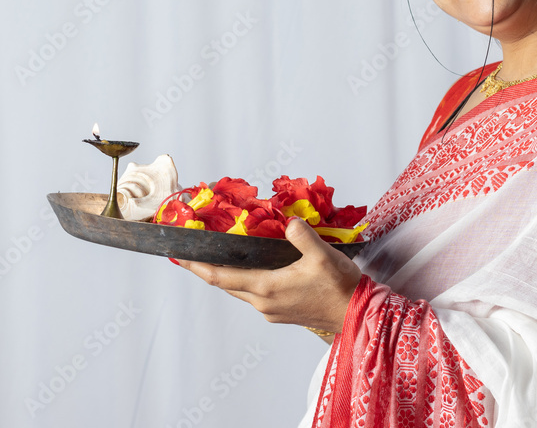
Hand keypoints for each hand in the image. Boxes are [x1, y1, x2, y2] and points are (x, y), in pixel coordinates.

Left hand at [176, 218, 362, 331]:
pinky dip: (246, 280)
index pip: (220, 276)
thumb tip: (289, 222)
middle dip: (208, 268)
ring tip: (220, 257)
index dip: (197, 266)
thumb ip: (301, 235)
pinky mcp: (281, 313)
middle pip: (225, 284)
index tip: (179, 255)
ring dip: (228, 275)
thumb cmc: (340, 287)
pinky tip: (253, 268)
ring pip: (240, 290)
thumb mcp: (322, 255)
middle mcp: (263, 303)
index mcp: (267, 287)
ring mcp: (271, 310)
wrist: (357, 314)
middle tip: (194, 252)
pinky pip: (254, 294)